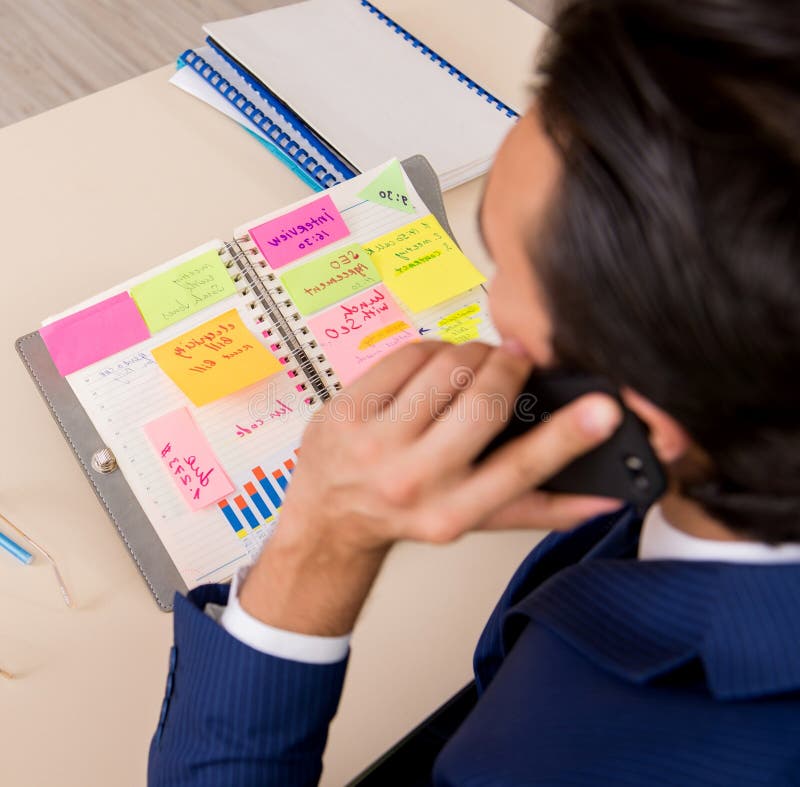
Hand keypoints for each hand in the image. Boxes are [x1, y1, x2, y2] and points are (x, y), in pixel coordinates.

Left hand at [239, 342, 621, 634]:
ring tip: (474, 364)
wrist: (331, 516)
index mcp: (453, 512)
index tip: (605, 410)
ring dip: (472, 354)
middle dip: (509, 368)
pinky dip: (433, 350)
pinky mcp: (348, 410)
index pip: (521, 470)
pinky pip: (408, 355)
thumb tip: (608, 498)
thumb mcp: (475, 518)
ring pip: (447, 368)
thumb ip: (543, 508)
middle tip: (516, 360)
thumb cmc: (410, 513)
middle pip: (484, 402)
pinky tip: (434, 365)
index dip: (569, 437)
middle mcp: (414, 480)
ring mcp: (375, 443)